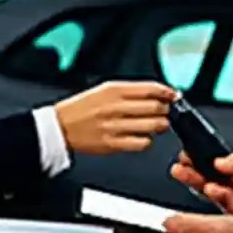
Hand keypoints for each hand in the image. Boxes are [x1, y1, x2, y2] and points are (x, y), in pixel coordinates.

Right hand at [53, 81, 176, 154]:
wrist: (60, 126)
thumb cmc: (82, 108)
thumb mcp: (104, 90)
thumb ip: (130, 91)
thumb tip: (159, 93)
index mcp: (114, 90)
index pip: (151, 89)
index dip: (167, 93)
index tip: (173, 96)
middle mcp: (115, 107)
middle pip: (155, 108)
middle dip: (166, 110)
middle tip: (165, 112)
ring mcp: (114, 126)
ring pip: (152, 126)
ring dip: (160, 126)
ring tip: (156, 124)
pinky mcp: (112, 144)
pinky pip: (141, 143)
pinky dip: (147, 140)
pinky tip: (141, 137)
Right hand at [171, 152, 232, 232]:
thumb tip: (221, 160)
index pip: (217, 166)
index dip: (202, 159)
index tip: (188, 153)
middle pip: (208, 178)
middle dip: (191, 171)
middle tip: (179, 165)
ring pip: (211, 192)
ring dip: (197, 183)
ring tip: (186, 174)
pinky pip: (223, 207)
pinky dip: (216, 196)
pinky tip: (212, 188)